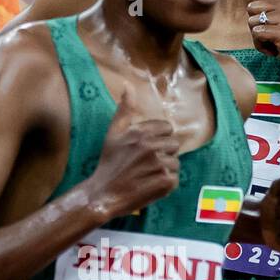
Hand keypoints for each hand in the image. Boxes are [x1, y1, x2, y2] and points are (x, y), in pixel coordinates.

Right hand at [86, 86, 180, 218]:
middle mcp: (151, 147)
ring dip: (165, 169)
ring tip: (147, 175)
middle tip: (146, 163)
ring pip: (176, 162)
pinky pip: (175, 178)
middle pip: (174, 145)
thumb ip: (124, 109)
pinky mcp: (165, 182)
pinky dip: (165, 183)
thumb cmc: (109, 162)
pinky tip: (150, 184)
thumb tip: (128, 85)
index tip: (147, 148)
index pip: (167, 128)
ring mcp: (159, 165)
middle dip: (163, 153)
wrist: (104, 193)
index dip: (159, 138)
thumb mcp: (113, 133)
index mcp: (141, 133)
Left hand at [247, 0, 279, 89]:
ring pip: (252, 21)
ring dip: (259, 38)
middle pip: (252, 6)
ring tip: (275, 45)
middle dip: (256, 24)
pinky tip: (275, 53)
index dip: (261, 11)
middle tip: (272, 36)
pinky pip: (256, 34)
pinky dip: (261, 47)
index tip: (274, 23)